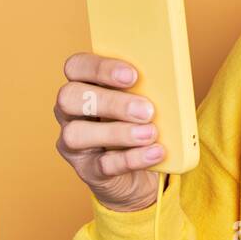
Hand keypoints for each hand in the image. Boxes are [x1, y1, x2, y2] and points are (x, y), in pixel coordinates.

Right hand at [54, 52, 166, 211]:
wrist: (142, 172)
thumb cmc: (142, 123)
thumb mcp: (146, 101)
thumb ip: (149, 88)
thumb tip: (170, 80)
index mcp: (84, 84)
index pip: (76, 66)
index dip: (100, 68)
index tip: (132, 75)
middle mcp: (70, 112)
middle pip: (70, 97)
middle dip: (110, 101)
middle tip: (146, 110)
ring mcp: (73, 143)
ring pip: (76, 134)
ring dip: (118, 132)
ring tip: (150, 133)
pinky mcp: (87, 170)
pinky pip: (102, 165)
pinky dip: (132, 158)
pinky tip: (155, 153)